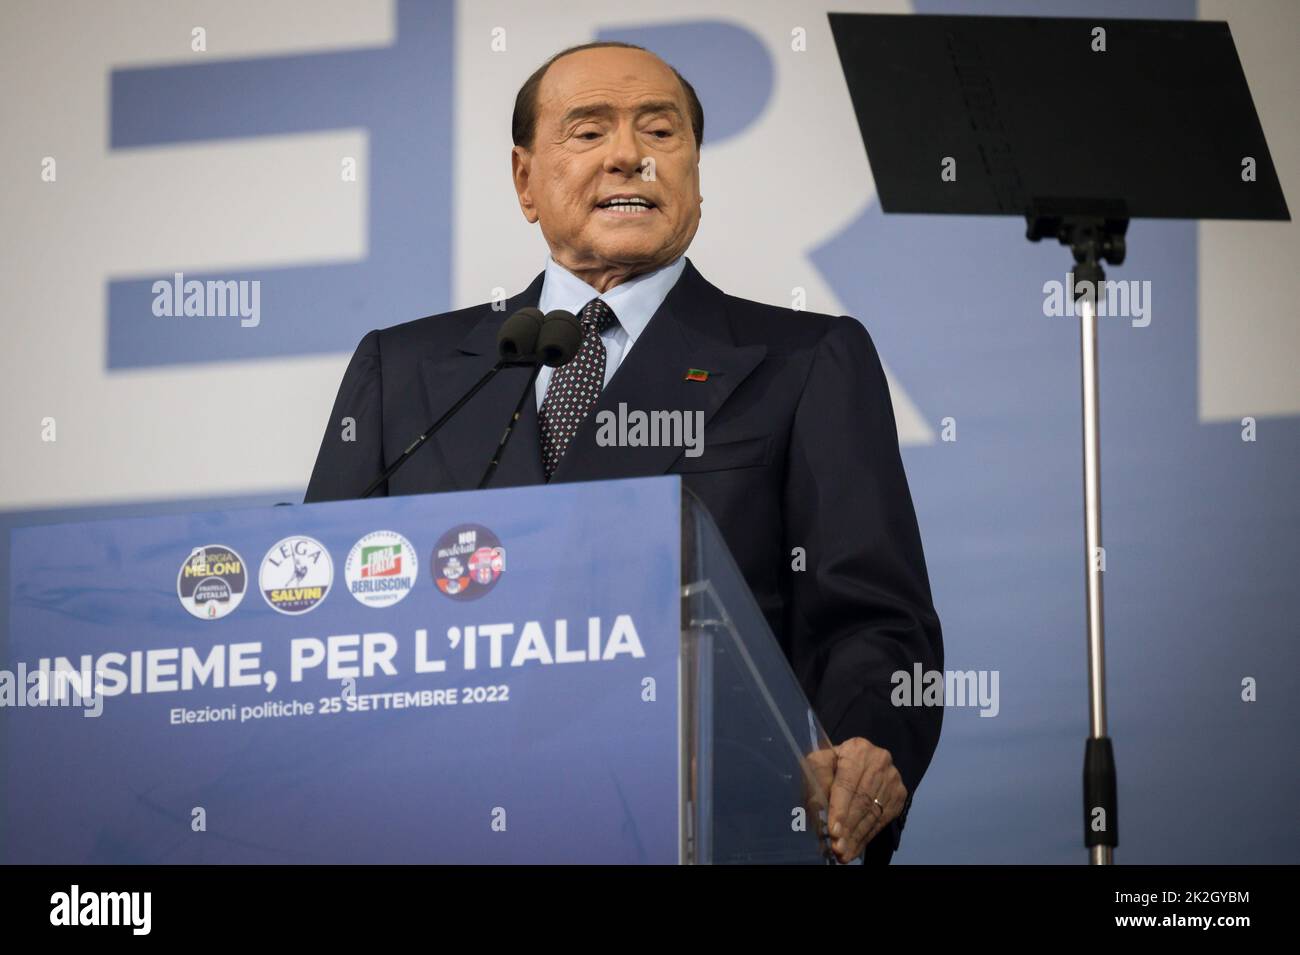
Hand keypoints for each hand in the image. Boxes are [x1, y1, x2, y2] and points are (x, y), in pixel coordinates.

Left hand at [824, 737, 907, 862]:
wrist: (861, 761)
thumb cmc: (834, 763)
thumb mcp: (820, 763)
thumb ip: (816, 779)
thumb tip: (817, 807)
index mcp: (857, 749)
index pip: (847, 784)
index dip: (840, 809)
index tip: (833, 831)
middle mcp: (879, 761)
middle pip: (862, 801)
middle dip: (848, 828)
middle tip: (837, 848)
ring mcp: (893, 778)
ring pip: (874, 813)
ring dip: (858, 837)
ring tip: (844, 853)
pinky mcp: (900, 794)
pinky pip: (884, 819)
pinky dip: (868, 837)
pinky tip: (856, 848)